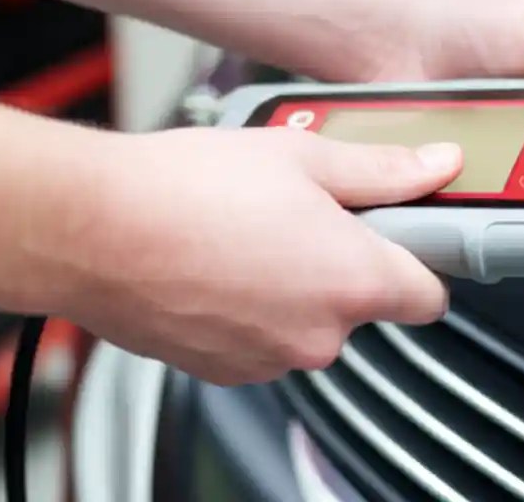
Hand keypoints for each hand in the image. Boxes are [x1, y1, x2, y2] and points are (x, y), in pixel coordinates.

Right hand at [59, 126, 462, 384]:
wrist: (88, 228)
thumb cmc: (185, 189)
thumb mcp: (302, 154)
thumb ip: (383, 169)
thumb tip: (435, 165)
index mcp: (354, 281)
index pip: (432, 295)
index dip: (424, 259)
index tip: (407, 234)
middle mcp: (320, 335)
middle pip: (365, 305)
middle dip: (345, 262)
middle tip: (305, 213)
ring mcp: (270, 359)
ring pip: (310, 322)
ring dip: (295, 285)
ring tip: (249, 232)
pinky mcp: (225, 369)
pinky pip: (263, 338)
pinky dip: (252, 308)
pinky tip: (220, 262)